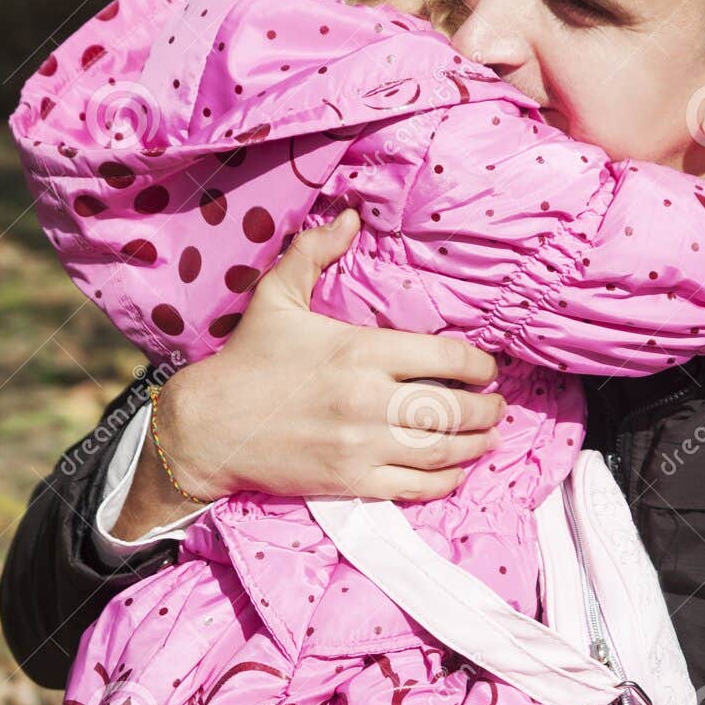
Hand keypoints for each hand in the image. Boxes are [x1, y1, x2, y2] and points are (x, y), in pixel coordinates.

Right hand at [112, 211, 502, 537]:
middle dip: (486, 409)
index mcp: (361, 351)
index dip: (479, 365)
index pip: (446, 357)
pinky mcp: (351, 482)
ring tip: (489, 438)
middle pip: (454, 409)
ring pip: (442, 450)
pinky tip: (457, 470)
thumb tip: (349, 217)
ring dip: (475, 445)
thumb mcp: (277, 298)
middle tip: (497, 406)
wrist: (207, 427)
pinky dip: (445, 480)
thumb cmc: (247, 361)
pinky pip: (415, 486)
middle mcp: (370, 400)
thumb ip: (314, 253)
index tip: (487, 369)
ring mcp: (362, 445)